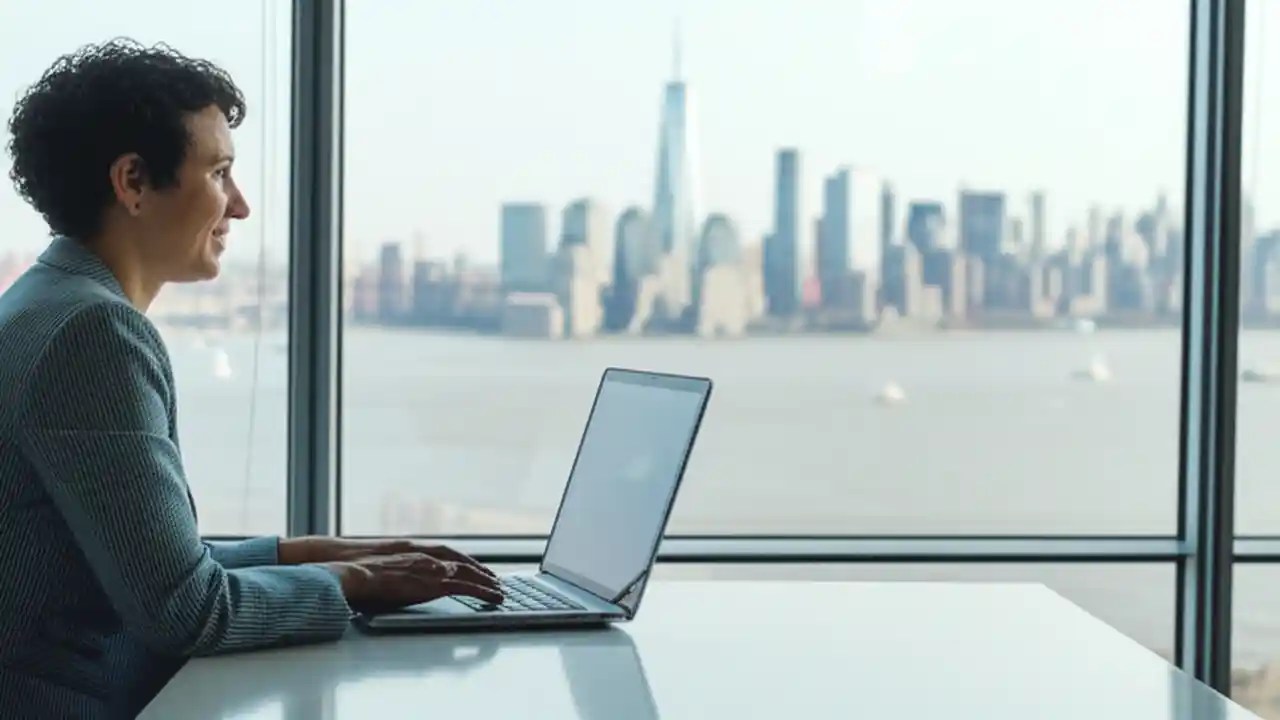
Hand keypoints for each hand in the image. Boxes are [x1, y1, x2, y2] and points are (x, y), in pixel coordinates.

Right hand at [326, 553, 504, 613]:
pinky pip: (466, 588)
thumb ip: (395, 570)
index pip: (445, 553)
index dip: (461, 560)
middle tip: (492, 578)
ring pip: (468, 573)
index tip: (472, 566)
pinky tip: (493, 596)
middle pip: (460, 561)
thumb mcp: (381, 567)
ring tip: (499, 590)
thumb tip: (395, 580)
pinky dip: (483, 591)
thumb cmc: (359, 573)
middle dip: (479, 570)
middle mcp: (427, 557)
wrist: (354, 572)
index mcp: (414, 551)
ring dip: (486, 581)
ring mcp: (432, 569)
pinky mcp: (435, 584)